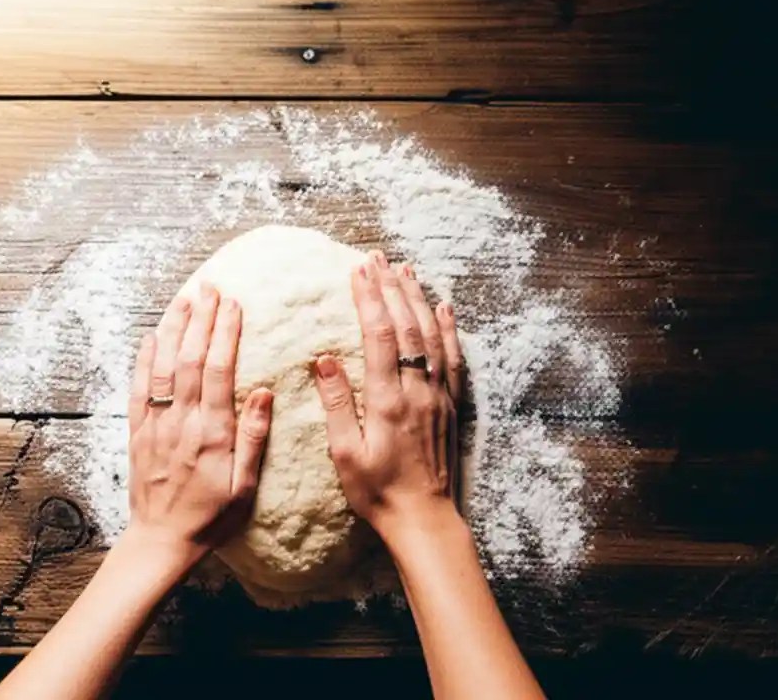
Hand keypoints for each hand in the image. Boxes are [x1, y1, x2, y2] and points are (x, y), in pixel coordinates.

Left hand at [125, 283, 274, 569]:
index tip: (234, 305)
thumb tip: (263, 392)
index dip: (225, 333)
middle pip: (189, 359)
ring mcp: (156, 425)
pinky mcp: (138, 432)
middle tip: (210, 287)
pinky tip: (151, 336)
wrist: (161, 540)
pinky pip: (138, 388)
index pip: (218, 370)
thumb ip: (254, 438)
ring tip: (184, 298)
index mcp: (212, 433)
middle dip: (200, 319)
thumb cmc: (211, 516)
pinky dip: (144, 359)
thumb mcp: (245, 486)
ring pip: (162, 366)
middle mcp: (181, 422)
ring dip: (173, 329)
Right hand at [312, 251, 463, 535]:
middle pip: (405, 326)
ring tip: (405, 270)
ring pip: (431, 336)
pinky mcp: (450, 406)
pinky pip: (452, 358)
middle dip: (390, 288)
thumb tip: (324, 361)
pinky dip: (448, 329)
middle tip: (377, 258)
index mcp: (387, 400)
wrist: (424, 519)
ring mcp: (438, 396)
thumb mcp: (346, 453)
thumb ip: (337, 405)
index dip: (368, 299)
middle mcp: (417, 391)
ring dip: (417, 299)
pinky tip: (443, 308)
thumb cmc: (377, 492)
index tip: (357, 271)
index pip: (378, 336)